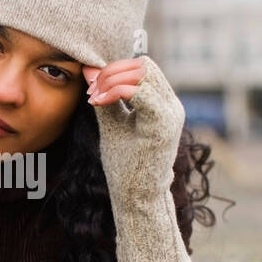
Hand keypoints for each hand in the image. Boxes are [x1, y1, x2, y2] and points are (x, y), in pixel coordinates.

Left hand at [82, 55, 191, 261]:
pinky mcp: (164, 124)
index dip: (115, 69)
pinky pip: (138, 91)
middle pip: (144, 65)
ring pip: (142, 73)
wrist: (136, 196)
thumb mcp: (113, 124)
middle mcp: (172, 105)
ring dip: (111, 80)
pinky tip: (98, 102)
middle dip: (112, 72)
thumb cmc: (125, 164)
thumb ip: (105, 96)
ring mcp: (171, 113)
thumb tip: (89, 68)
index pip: (142, 67)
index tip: (92, 83)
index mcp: (163, 103)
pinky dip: (114, 91)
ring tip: (94, 96)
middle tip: (91, 88)